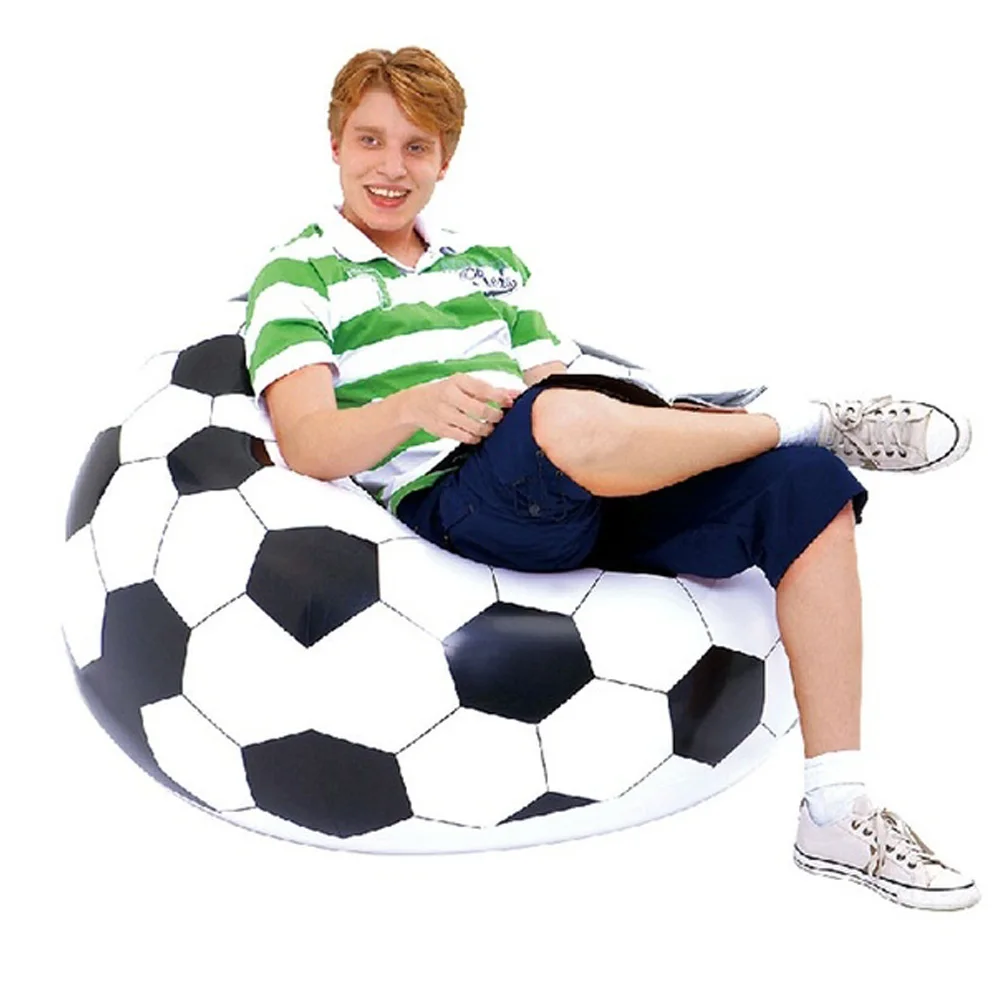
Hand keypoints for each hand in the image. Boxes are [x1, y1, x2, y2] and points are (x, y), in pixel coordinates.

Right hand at [402, 374, 522, 443]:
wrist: (416, 403)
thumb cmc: (446, 391)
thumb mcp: (464, 384)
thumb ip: (490, 390)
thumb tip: (516, 393)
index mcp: (457, 382)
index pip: (484, 389)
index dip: (500, 398)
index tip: (511, 402)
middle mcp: (449, 396)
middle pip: (481, 411)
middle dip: (495, 417)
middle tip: (500, 418)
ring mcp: (444, 414)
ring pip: (474, 427)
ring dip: (486, 429)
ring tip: (490, 427)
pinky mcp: (441, 429)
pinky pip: (464, 437)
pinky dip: (475, 437)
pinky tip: (477, 434)